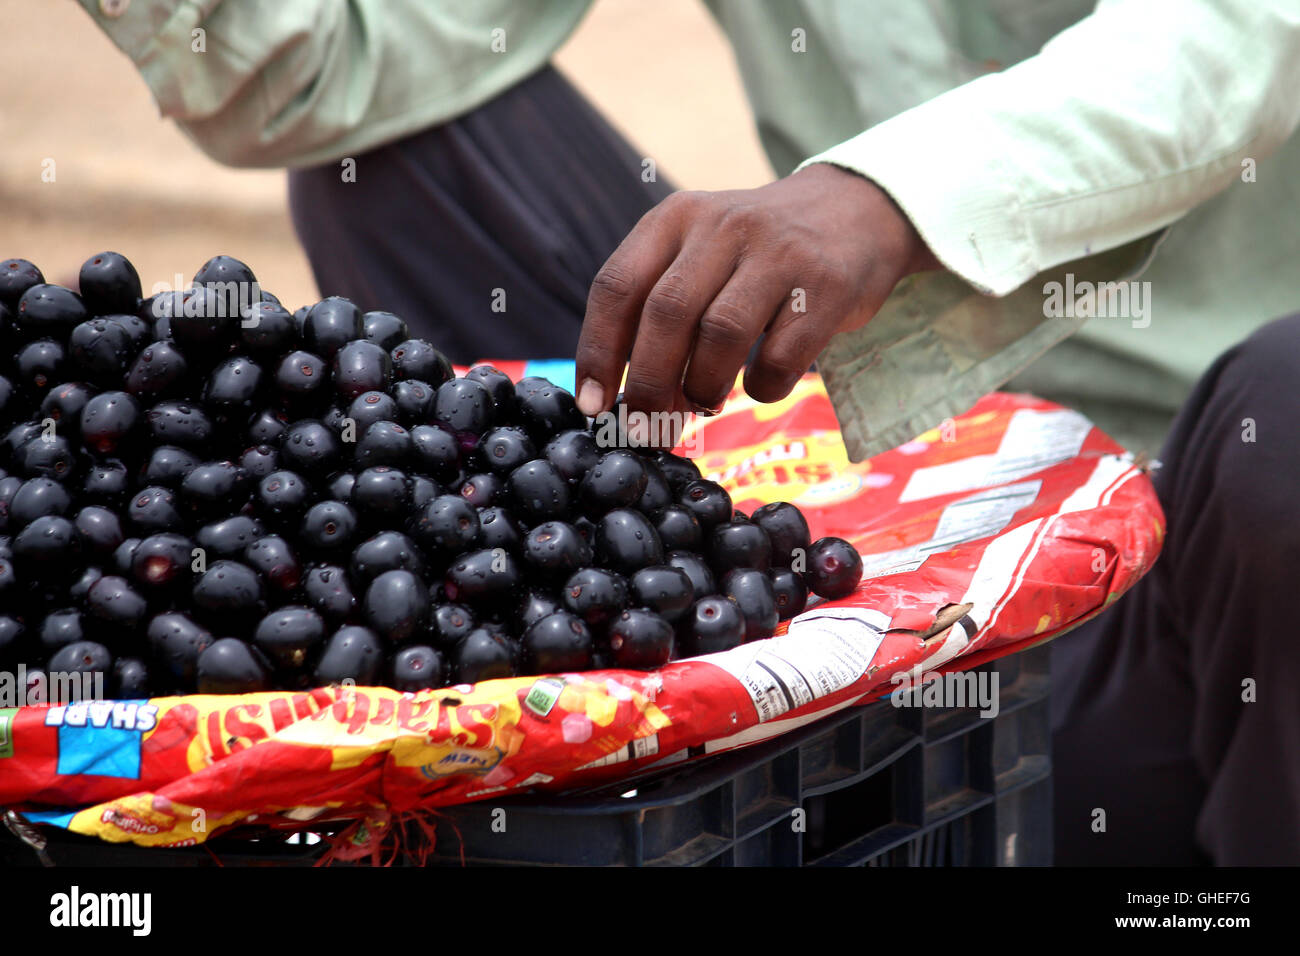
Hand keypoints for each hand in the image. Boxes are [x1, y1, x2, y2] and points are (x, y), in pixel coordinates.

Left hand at [573, 164, 938, 419]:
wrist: (855, 210)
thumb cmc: (757, 252)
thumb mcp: (701, 253)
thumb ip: (661, 312)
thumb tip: (628, 402)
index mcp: (676, 218)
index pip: (617, 286)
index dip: (597, 353)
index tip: (594, 405)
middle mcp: (723, 226)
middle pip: (666, 314)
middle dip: (649, 384)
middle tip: (648, 426)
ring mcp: (779, 251)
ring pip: (721, 334)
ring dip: (703, 387)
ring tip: (704, 404)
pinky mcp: (827, 285)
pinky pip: (781, 356)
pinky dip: (762, 388)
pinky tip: (759, 386)